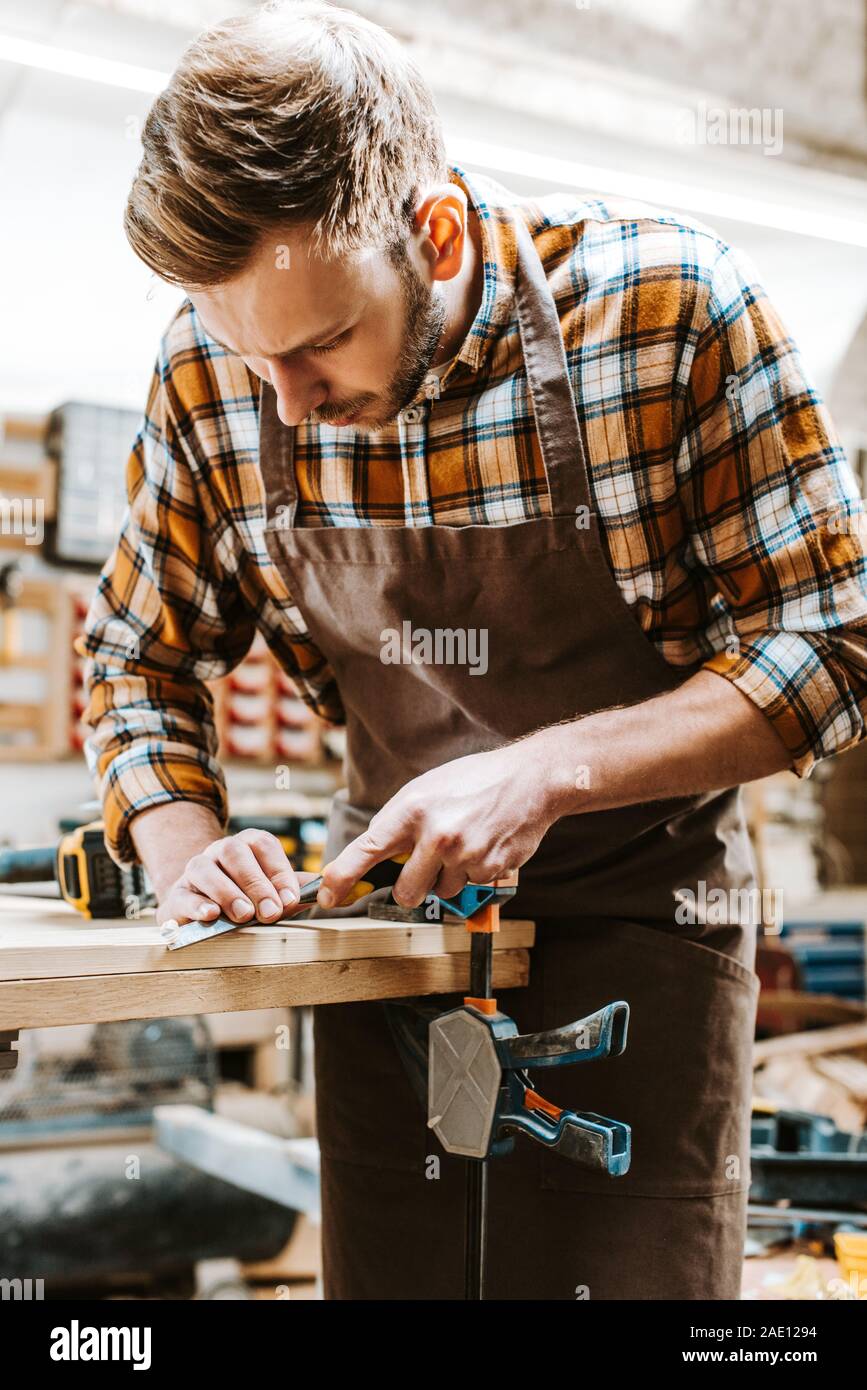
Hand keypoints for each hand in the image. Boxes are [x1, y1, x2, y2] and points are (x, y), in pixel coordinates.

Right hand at [155, 828, 309, 927]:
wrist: (203, 908)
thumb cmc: (246, 897)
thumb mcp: (272, 891)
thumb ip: (294, 889)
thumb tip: (324, 889)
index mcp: (247, 845)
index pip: (264, 845)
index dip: (279, 870)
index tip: (291, 898)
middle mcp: (219, 851)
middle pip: (234, 852)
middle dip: (256, 883)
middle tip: (270, 911)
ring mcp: (195, 870)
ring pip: (205, 869)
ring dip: (227, 892)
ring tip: (244, 914)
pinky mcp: (176, 895)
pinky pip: (183, 894)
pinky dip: (197, 905)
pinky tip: (211, 915)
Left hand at [318, 742, 557, 910]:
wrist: (530, 779)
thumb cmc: (473, 781)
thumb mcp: (424, 788)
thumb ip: (397, 822)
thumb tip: (369, 856)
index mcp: (412, 809)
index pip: (366, 851)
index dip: (340, 879)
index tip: (326, 896)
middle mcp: (436, 835)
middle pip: (405, 892)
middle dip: (410, 887)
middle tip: (425, 865)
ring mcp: (465, 855)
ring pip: (440, 892)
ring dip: (446, 877)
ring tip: (463, 843)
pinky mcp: (489, 869)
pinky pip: (469, 887)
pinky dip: (472, 873)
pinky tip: (483, 844)